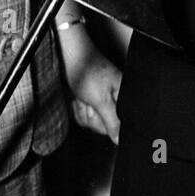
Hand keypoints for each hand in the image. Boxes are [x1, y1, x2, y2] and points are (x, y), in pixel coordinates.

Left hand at [57, 25, 120, 143]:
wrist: (71, 56)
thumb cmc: (88, 70)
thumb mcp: (101, 99)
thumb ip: (112, 122)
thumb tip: (120, 139)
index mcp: (123, 98)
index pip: (119, 126)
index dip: (105, 122)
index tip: (97, 111)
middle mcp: (115, 100)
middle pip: (103, 126)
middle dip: (91, 115)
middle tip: (88, 100)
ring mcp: (103, 101)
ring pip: (92, 121)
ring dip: (83, 110)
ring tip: (83, 96)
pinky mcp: (92, 101)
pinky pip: (85, 115)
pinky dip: (78, 107)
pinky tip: (79, 96)